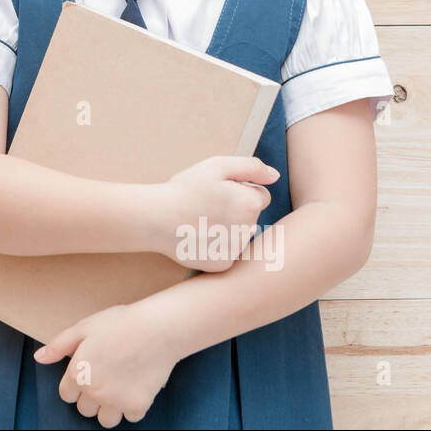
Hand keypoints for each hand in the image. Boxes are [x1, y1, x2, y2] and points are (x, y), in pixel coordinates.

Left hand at [33, 296, 183, 428]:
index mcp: (78, 373)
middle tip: (104, 378)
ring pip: (105, 420)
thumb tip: (39, 358)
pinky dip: (132, 407)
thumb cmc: (120, 323)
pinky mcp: (138, 405)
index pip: (67, 394)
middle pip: (84, 409)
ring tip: (117, 388)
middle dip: (91, 397)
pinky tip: (134, 388)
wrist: (157, 328)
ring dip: (109, 408)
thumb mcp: (83, 327)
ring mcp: (117, 401)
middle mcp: (95, 391)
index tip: (87, 373)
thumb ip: (58, 345)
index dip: (75, 384)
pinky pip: (130, 417)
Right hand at [157, 155, 277, 270]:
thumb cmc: (185, 189)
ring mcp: (236, 250)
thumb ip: (251, 167)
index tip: (219, 191)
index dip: (240, 190)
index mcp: (250, 204)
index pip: (261, 196)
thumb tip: (275, 176)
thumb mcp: (216, 166)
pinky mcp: (223, 264)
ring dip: (228, 228)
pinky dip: (217, 246)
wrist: (155, 218)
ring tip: (201, 221)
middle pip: (252, 217)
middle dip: (236, 210)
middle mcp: (249, 230)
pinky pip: (228, 253)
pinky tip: (199, 237)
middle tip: (207, 206)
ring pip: (240, 235)